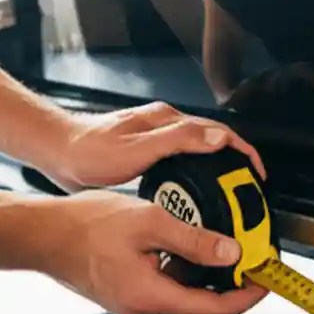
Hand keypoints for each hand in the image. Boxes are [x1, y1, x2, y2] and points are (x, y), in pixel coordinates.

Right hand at [31, 190, 267, 313]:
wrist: (43, 237)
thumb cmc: (85, 227)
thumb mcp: (149, 221)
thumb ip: (194, 239)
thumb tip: (232, 252)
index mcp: (153, 298)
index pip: (217, 309)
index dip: (248, 295)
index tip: (267, 278)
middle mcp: (146, 312)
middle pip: (206, 308)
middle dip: (235, 287)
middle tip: (254, 261)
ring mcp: (136, 308)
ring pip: (188, 299)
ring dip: (211, 278)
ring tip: (229, 248)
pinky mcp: (129, 297)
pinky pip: (169, 291)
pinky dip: (188, 274)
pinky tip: (191, 248)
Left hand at [44, 102, 265, 191]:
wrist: (56, 153)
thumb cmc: (88, 152)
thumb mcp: (136, 150)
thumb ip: (178, 140)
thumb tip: (217, 138)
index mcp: (167, 121)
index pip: (219, 132)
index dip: (243, 152)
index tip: (256, 172)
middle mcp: (164, 126)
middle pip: (213, 140)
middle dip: (236, 161)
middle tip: (247, 188)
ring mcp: (155, 138)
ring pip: (199, 150)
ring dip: (217, 168)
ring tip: (228, 192)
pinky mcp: (146, 152)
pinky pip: (183, 160)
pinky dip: (197, 173)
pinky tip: (193, 191)